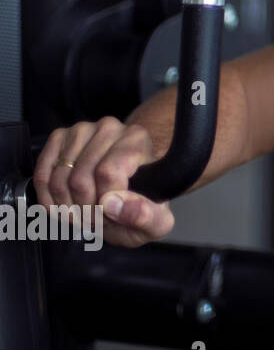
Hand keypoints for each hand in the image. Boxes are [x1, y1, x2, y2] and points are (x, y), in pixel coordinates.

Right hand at [32, 117, 175, 247]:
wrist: (124, 187)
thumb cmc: (140, 202)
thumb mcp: (156, 220)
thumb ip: (145, 216)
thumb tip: (113, 204)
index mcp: (138, 142)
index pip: (108, 174)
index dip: (103, 204)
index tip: (110, 215)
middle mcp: (111, 128)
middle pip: (80, 179)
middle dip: (84, 210)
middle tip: (96, 217)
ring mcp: (82, 130)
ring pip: (59, 179)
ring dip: (66, 207)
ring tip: (83, 212)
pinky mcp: (60, 137)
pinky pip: (42, 174)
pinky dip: (49, 198)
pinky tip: (64, 205)